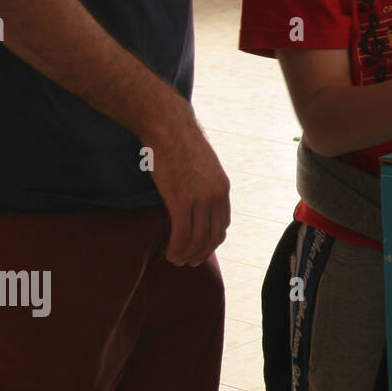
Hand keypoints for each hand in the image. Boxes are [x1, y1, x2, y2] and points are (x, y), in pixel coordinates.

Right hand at [142, 103, 230, 266]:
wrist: (168, 128)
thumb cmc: (179, 144)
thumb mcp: (201, 167)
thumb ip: (202, 185)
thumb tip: (195, 198)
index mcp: (223, 188)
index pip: (222, 223)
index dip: (212, 240)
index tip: (202, 247)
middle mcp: (216, 196)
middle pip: (213, 235)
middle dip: (202, 252)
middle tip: (190, 262)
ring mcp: (200, 199)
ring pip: (197, 238)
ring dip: (187, 254)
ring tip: (177, 261)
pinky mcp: (181, 200)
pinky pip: (181, 234)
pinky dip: (177, 248)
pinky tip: (170, 254)